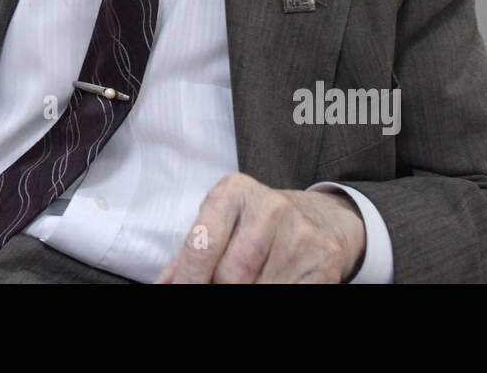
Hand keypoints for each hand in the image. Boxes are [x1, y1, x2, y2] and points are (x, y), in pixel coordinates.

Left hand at [157, 174, 365, 282]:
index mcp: (234, 192)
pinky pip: (287, 293)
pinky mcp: (322, 262)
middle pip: (229, 276)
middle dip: (218, 288)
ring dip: (248, 291)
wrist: (322, 219)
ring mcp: (300, 236)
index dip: (189, 279)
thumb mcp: (221, 224)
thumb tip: (165, 285)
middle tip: (219, 284)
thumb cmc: (256, 224)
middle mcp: (269, 208)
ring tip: (250, 279)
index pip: (202, 246)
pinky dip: (272, 293)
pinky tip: (271, 281)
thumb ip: (189, 255)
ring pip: (258, 289)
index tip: (184, 290)